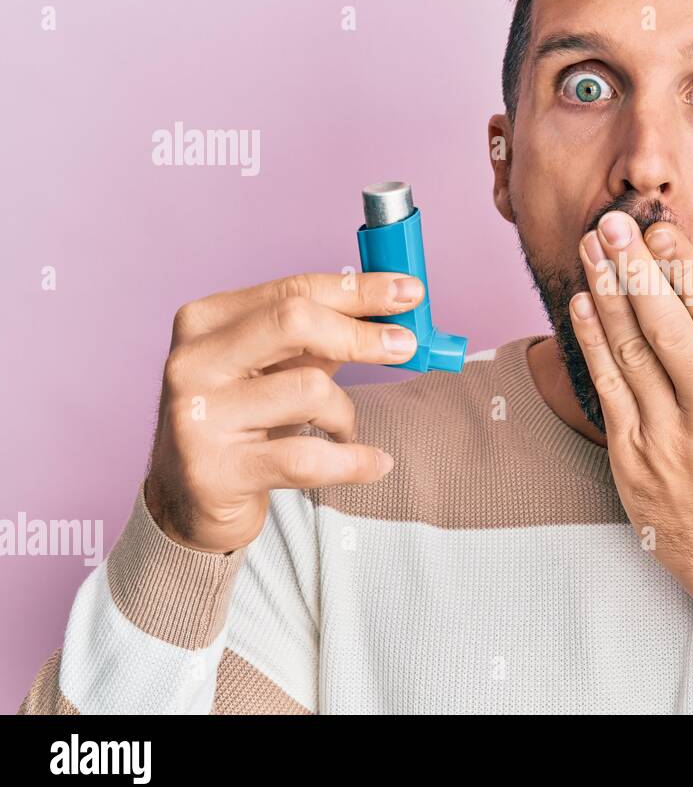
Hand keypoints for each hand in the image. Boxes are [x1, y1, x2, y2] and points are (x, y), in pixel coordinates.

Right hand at [144, 272, 426, 553]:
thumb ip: (324, 336)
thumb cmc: (247, 419)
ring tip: (343, 431)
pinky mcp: (215, 470)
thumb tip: (396, 310)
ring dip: (346, 414)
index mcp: (206, 321)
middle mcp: (193, 360)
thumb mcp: (277, 367)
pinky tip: (374, 462)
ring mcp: (198, 415)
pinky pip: (308, 459)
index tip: (410, 292)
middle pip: (295, 321)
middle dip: (361, 334)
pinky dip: (353, 462)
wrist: (189, 497)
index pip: (294, 290)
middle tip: (406, 346)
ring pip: (309, 391)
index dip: (359, 289)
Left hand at [567, 211, 692, 637]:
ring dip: (605, 292)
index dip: (683, 267)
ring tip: (591, 246)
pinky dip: (590, 342)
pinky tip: (582, 304)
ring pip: (628, 349)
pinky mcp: (630, 459)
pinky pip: (606, 388)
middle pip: (663, 323)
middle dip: (635, 265)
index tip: (662, 229)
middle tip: (614, 219)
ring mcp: (664, 436)